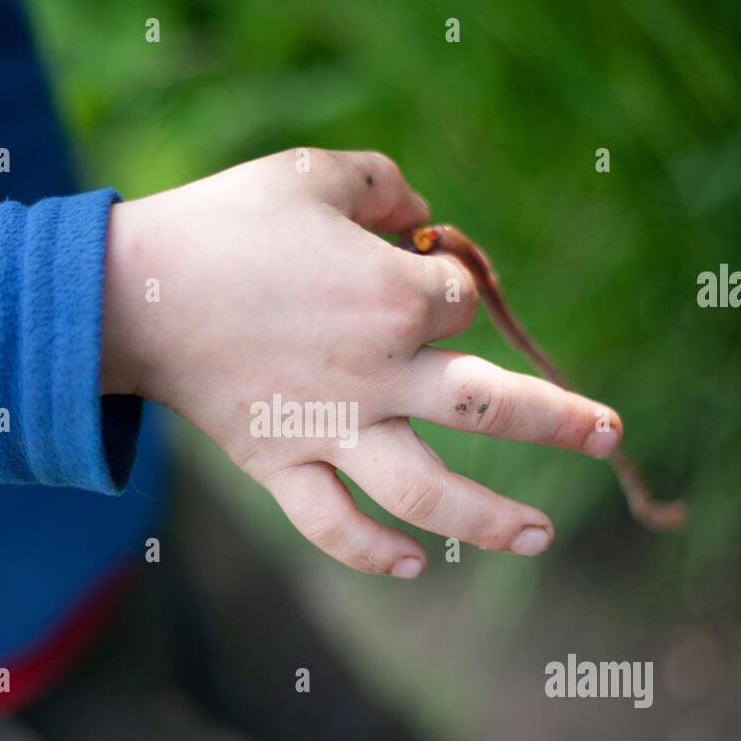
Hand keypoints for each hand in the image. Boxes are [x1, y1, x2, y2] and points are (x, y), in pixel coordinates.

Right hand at [102, 148, 621, 577]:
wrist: (130, 293)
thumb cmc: (224, 225)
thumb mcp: (309, 174)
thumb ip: (383, 185)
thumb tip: (422, 214)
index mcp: (392, 299)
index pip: (458, 299)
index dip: (446, 281)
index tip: (414, 267)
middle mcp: (378, 374)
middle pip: (488, 406)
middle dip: (559, 421)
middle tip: (610, 435)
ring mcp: (331, 430)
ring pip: (426, 489)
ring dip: (489, 519)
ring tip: (541, 536)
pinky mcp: (279, 464)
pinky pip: (329, 523)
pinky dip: (369, 552)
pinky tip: (410, 566)